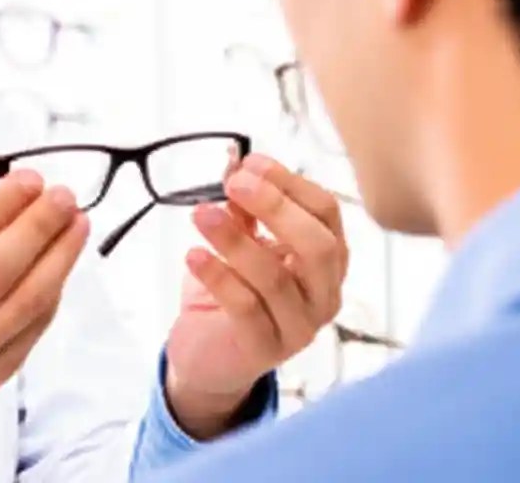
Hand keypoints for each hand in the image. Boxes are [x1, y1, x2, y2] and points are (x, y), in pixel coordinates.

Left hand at [165, 154, 348, 439]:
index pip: (326, 214)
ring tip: (201, 214)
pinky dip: (219, 278)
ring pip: (276, 279)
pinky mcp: (264, 350)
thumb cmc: (231, 294)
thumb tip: (236, 162)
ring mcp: (298, 327)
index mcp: (325, 261)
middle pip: (318, 247)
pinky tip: (193, 255)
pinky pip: (246, 309)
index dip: (291, 184)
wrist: (207, 357)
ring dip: (236, 240)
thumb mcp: (239, 243)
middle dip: (276, 209)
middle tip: (236, 185)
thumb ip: (242, 208)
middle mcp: (322, 295)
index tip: (251, 163)